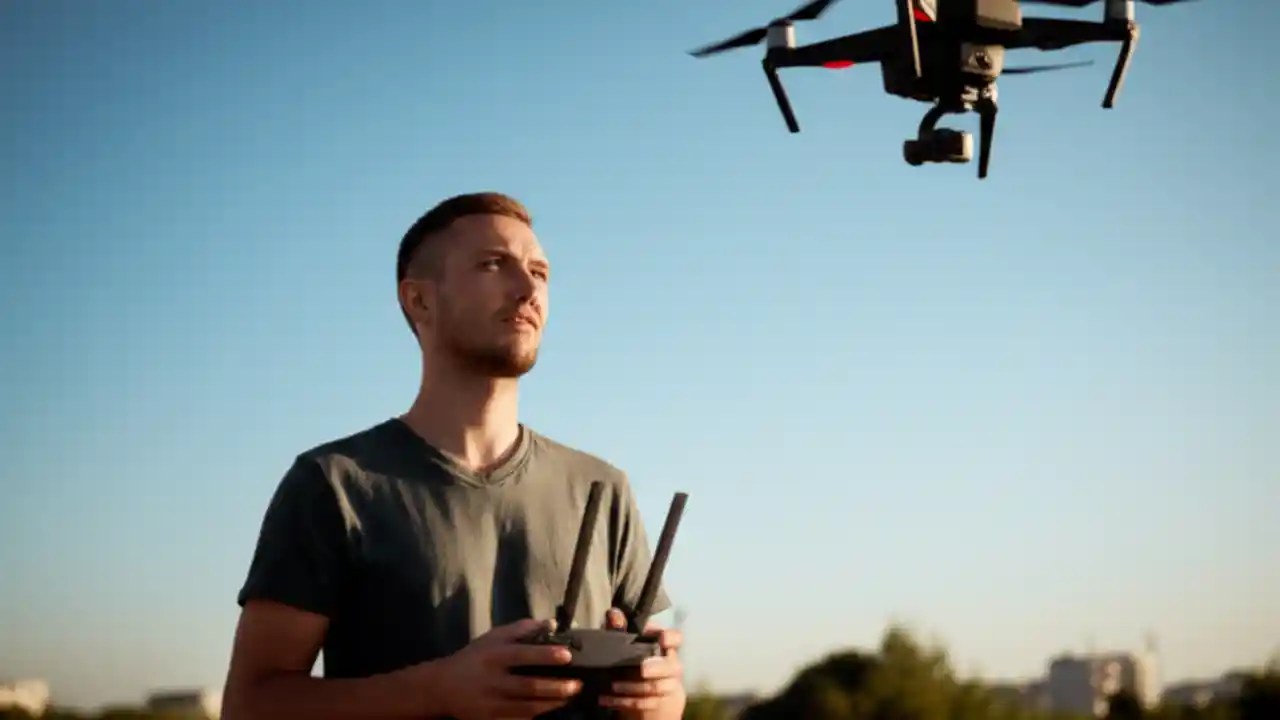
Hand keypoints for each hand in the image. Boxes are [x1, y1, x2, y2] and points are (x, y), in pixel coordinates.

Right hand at [436, 617, 581, 719]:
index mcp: (493, 656)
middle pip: (528, 686)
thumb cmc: (473, 658)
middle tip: (577, 684)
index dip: (545, 655)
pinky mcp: (490, 719)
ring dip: (551, 704)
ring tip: (569, 697)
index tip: (567, 656)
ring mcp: (491, 704)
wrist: (441, 687)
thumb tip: (551, 623)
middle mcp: (492, 681)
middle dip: (555, 687)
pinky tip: (550, 709)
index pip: (522, 655)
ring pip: (526, 707)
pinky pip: (518, 719)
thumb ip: (521, 629)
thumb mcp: (492, 638)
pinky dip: (535, 715)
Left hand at [598, 608, 685, 717]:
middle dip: (656, 668)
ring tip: (614, 685)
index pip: (676, 639)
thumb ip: (621, 628)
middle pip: (670, 667)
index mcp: (666, 648)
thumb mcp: (627, 643)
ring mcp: (666, 686)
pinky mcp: (657, 703)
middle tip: (643, 669)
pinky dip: (622, 702)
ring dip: (633, 687)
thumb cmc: (638, 660)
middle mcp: (671, 666)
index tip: (662, 638)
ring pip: (655, 688)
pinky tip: (605, 700)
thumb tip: (613, 613)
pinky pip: (642, 704)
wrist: (652, 693)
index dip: (671, 638)